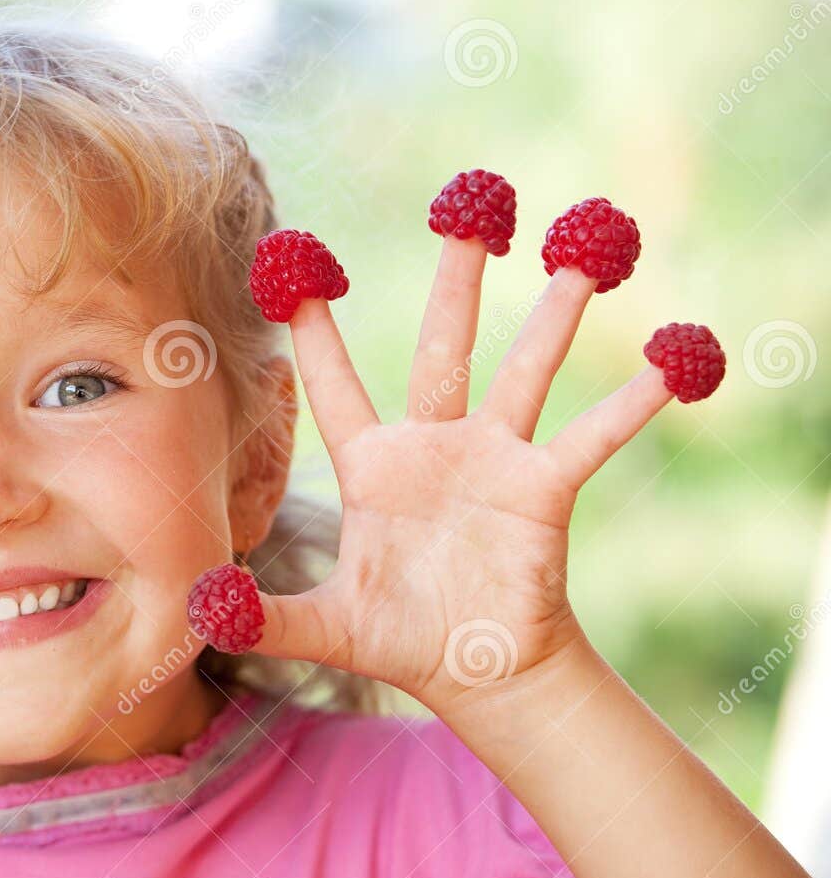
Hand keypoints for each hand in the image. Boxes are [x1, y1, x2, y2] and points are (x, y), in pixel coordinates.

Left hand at [253, 239, 673, 715]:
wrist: (478, 673)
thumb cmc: (399, 640)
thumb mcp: (324, 630)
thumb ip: (264, 617)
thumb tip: (202, 609)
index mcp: (373, 467)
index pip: (334, 385)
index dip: (314, 328)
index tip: (296, 262)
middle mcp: (433, 446)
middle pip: (442, 345)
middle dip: (457, 277)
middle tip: (467, 205)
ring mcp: (494, 459)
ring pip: (525, 369)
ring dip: (556, 311)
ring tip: (583, 245)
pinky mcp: (545, 486)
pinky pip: (595, 435)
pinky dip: (636, 400)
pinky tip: (675, 359)